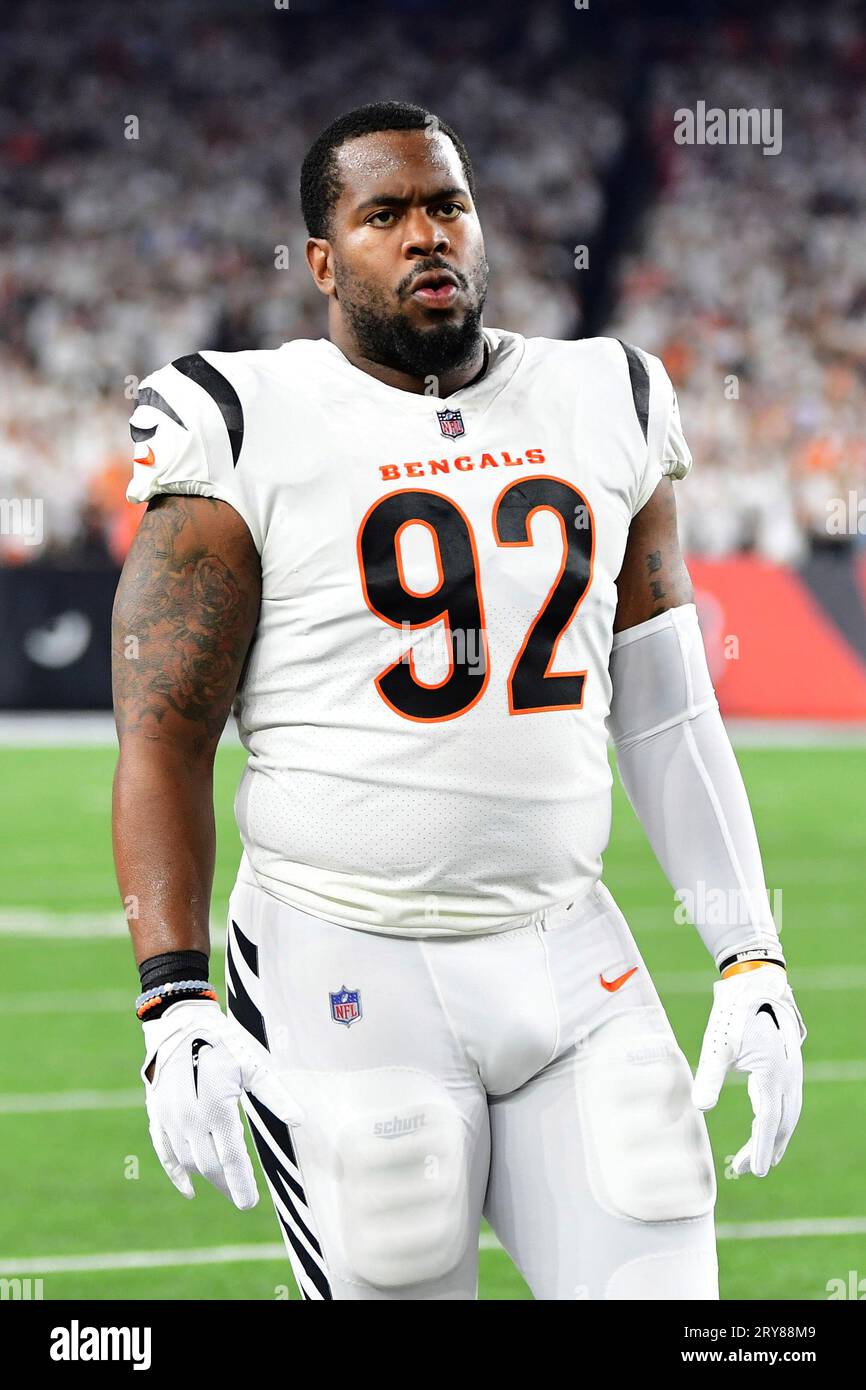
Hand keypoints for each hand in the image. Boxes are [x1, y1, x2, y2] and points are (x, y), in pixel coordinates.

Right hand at [141, 998, 301, 1207]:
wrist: (179, 1023)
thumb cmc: (222, 1042)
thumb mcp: (252, 1066)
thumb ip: (275, 1096)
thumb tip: (301, 1120)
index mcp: (217, 1110)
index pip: (231, 1160)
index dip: (241, 1185)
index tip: (249, 1204)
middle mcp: (190, 1120)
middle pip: (210, 1166)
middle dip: (227, 1184)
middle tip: (242, 1196)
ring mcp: (170, 1119)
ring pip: (189, 1161)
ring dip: (207, 1177)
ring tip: (224, 1185)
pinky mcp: (157, 1115)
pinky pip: (164, 1152)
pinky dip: (175, 1173)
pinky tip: (189, 1189)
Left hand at [692, 965, 805, 1176]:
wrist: (757, 984)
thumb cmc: (735, 1013)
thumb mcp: (718, 1045)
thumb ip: (710, 1076)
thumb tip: (701, 1108)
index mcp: (773, 1074)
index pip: (769, 1121)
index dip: (762, 1148)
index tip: (756, 1171)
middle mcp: (789, 1077)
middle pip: (782, 1123)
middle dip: (767, 1148)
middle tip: (749, 1171)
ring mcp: (793, 1072)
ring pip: (789, 1114)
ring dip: (776, 1137)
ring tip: (762, 1159)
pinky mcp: (789, 1066)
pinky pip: (788, 1101)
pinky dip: (780, 1120)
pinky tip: (769, 1127)